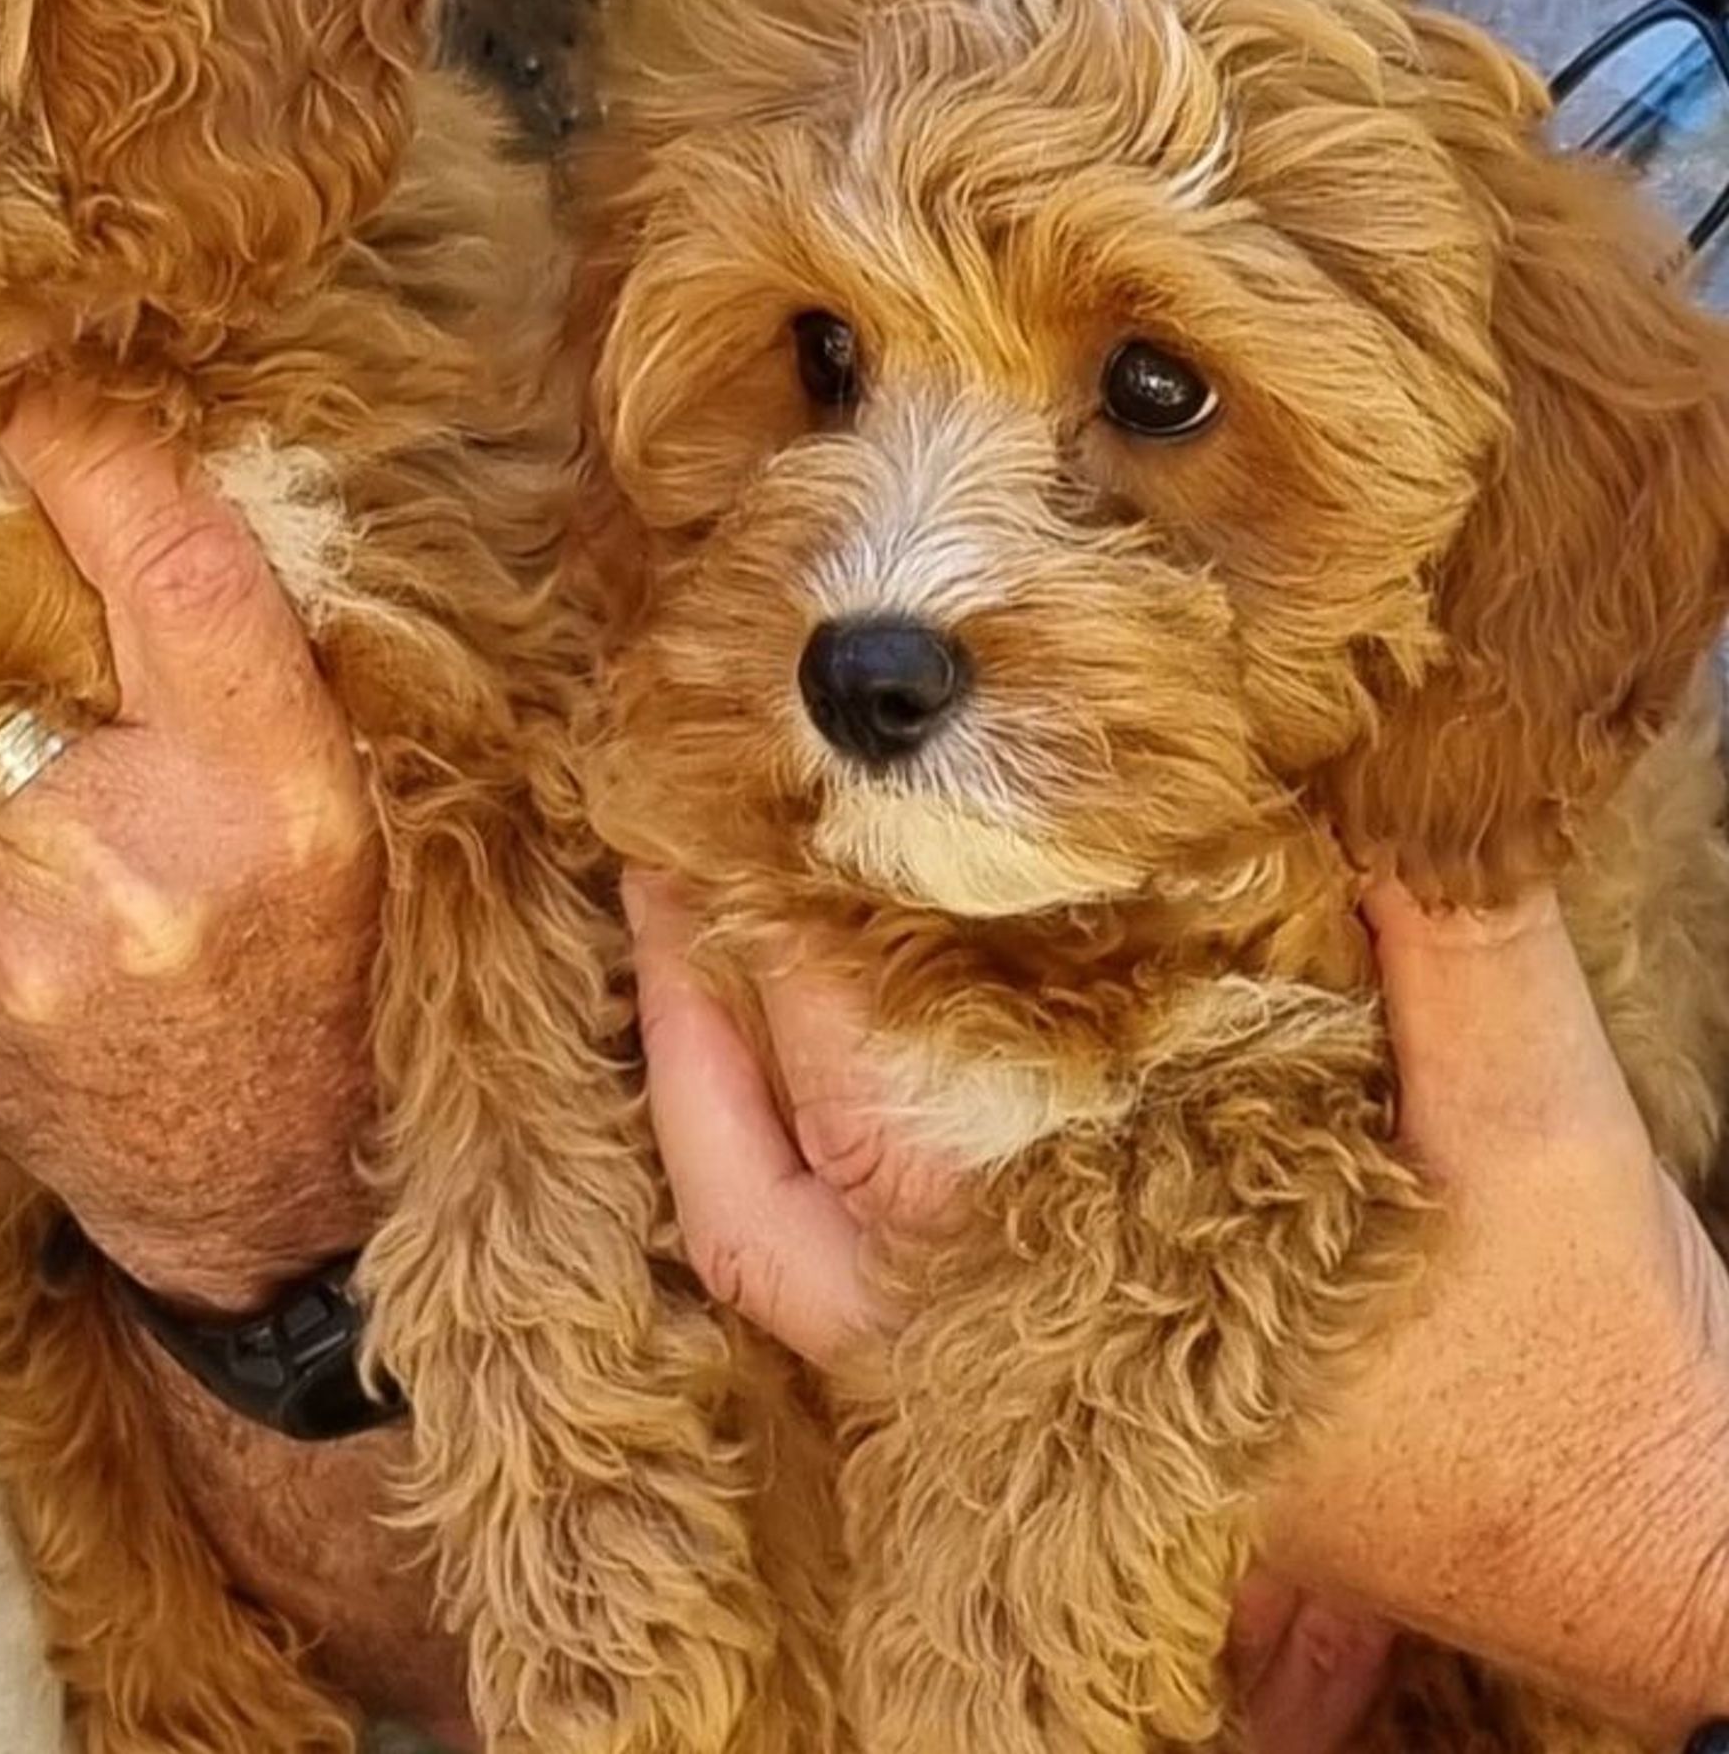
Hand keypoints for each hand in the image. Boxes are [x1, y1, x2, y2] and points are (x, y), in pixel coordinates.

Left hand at [0, 382, 382, 1309]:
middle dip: (2, 579)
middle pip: (27, 631)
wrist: (261, 1192)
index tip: (41, 392)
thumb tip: (132, 503)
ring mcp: (27, 931)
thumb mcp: (347, 814)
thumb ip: (255, 676)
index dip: (100, 456)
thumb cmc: (327, 981)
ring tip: (42, 762)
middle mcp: (151, 855)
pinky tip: (6, 849)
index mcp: (287, 796)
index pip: (181, 569)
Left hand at [632, 871, 1728, 1746]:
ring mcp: (1009, 1387)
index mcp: (1109, 1291)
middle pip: (773, 1176)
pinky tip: (790, 1056)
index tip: (740, 803)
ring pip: (773, 1247)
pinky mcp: (1037, 1387)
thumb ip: (1459, 941)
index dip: (790, 947)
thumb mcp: (1545, 1131)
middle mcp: (1017, 1354)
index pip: (878, 1101)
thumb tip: (1385, 740)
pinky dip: (779, 1165)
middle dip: (696, 999)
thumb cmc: (1585, 1369)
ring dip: (706, 1093)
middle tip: (655, 832)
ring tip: (678, 931)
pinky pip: (837, 1280)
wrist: (1631, 1546)